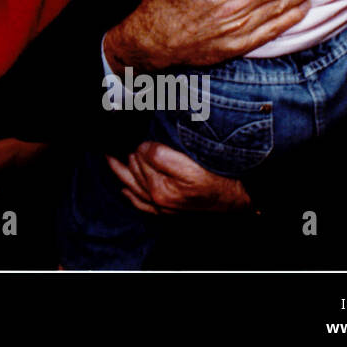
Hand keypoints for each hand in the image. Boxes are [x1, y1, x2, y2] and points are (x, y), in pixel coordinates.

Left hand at [108, 141, 250, 213]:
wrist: (236, 199)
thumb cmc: (218, 181)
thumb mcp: (191, 165)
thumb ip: (160, 155)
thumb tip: (141, 148)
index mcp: (161, 189)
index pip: (139, 157)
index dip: (143, 143)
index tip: (145, 136)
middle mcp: (157, 201)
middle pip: (134, 169)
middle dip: (131, 153)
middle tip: (128, 141)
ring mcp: (161, 207)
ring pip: (132, 184)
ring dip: (123, 169)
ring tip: (110, 157)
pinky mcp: (166, 211)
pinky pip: (141, 204)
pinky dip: (131, 195)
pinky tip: (124, 188)